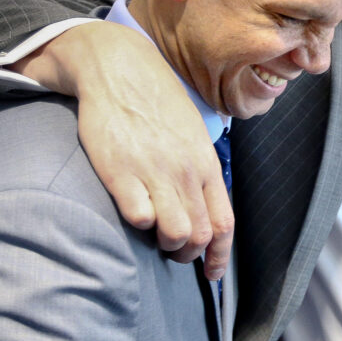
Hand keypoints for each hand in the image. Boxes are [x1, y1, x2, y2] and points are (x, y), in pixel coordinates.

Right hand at [24, 22, 234, 278]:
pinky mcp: (121, 171)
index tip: (212, 273)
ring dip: (165, 244)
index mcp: (205, 163)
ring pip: (176, 234)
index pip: (224, 223)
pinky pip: (139, 217)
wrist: (118, 67)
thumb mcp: (191, 132)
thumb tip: (204, 201)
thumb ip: (198, 167)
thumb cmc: (155, 101)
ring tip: (153, 234)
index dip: (219, 256)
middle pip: (202, 235)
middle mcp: (186, 171)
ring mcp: (155, 172)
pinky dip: (138, 225)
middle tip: (173, 250)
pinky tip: (132, 212)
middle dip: (189, 254)